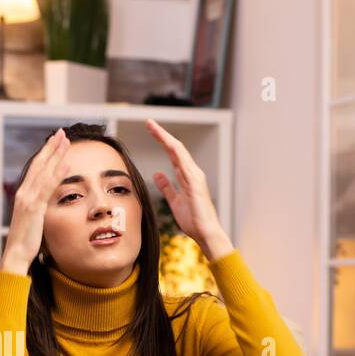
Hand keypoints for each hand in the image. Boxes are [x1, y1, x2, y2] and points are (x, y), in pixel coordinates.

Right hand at [0, 128, 70, 273]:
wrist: (15, 253)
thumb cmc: (24, 241)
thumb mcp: (32, 220)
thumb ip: (38, 208)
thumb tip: (46, 204)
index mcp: (23, 194)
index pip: (35, 169)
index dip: (45, 154)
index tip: (55, 142)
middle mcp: (23, 192)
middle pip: (39, 164)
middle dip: (51, 147)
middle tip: (61, 133)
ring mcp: (28, 199)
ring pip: (44, 171)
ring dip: (56, 155)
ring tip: (66, 141)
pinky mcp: (34, 207)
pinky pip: (48, 186)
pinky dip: (57, 173)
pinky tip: (66, 164)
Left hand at [146, 119, 231, 258]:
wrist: (205, 232)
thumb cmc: (193, 219)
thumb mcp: (174, 201)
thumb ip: (167, 187)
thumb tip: (157, 174)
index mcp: (187, 176)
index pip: (173, 154)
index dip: (162, 141)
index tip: (151, 131)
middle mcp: (192, 172)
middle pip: (176, 148)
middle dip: (162, 135)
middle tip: (149, 123)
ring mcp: (195, 176)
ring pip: (179, 152)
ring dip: (166, 139)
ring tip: (154, 128)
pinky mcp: (195, 184)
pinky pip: (185, 164)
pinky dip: (177, 153)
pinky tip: (169, 144)